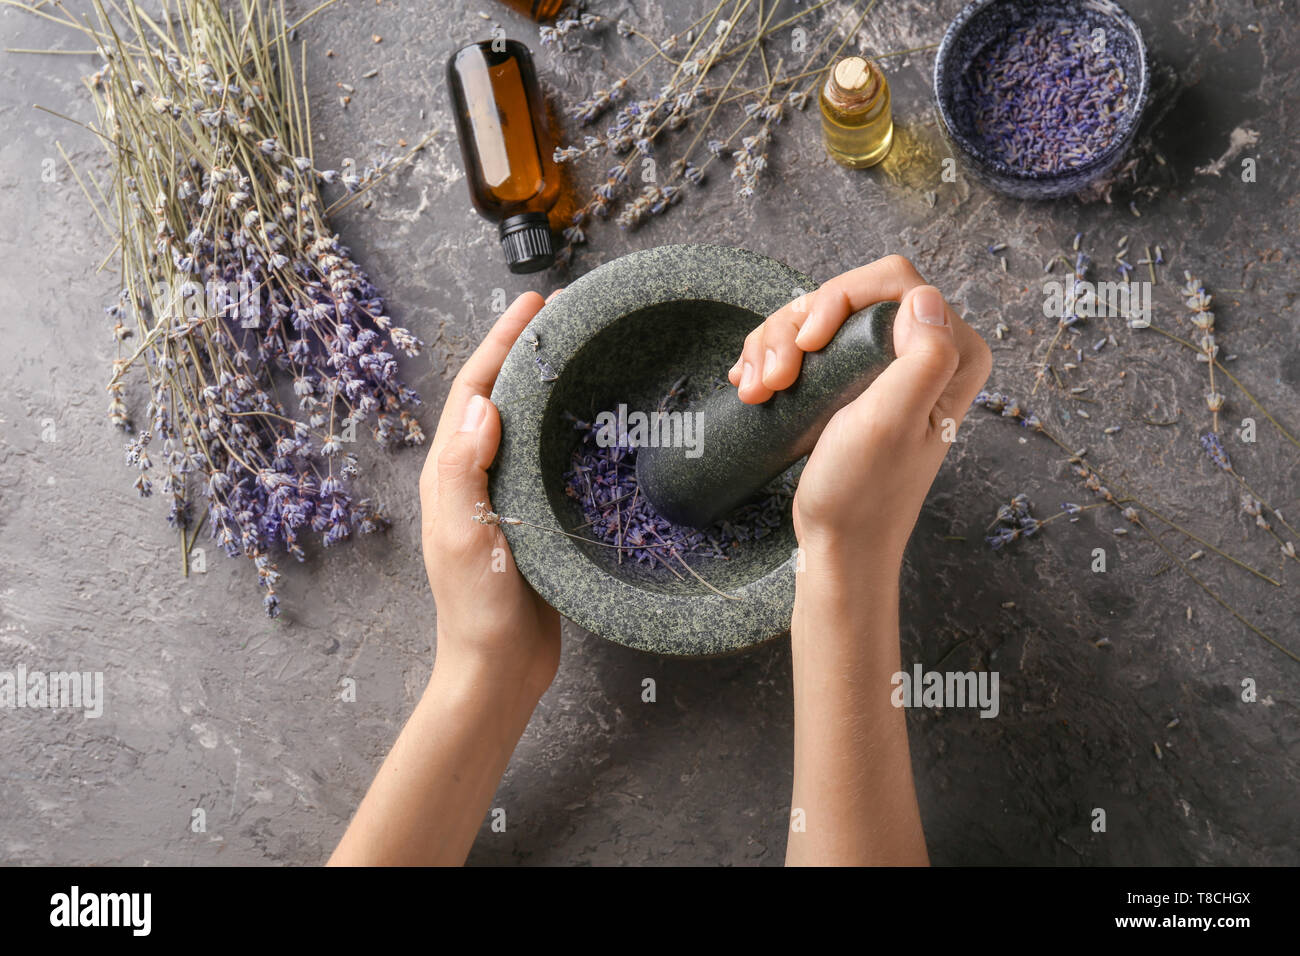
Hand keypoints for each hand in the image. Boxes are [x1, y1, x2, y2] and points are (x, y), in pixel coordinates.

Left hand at [420, 292, 560, 698]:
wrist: (498, 670)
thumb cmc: (478, 610)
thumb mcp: (465, 539)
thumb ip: (464, 473)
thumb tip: (482, 404)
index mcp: (450, 474)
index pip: (473, 390)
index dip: (501, 342)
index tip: (535, 302)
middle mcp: (472, 477)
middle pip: (496, 395)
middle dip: (522, 348)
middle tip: (563, 310)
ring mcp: (501, 496)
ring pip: (521, 422)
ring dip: (542, 380)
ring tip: (577, 346)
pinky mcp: (529, 517)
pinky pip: (542, 455)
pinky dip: (561, 424)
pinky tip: (588, 418)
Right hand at [728, 255, 991, 567]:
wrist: (839, 542)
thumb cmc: (863, 493)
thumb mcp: (891, 422)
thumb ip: (924, 357)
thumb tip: (925, 297)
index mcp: (954, 355)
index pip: (894, 281)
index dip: (840, 299)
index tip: (809, 345)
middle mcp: (927, 351)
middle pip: (849, 293)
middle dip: (798, 327)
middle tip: (775, 378)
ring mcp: (886, 365)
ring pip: (818, 314)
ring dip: (776, 344)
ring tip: (759, 390)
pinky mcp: (854, 380)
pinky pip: (805, 341)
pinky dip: (772, 356)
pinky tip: (753, 385)